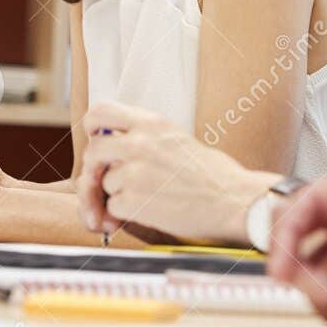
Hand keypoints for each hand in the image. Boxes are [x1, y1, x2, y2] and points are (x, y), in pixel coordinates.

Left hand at [76, 102, 269, 242]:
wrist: (234, 200)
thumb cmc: (213, 175)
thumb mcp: (176, 140)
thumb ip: (143, 139)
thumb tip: (111, 156)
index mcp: (152, 123)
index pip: (101, 111)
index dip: (91, 127)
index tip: (95, 139)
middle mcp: (140, 143)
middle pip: (93, 151)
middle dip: (93, 171)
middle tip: (102, 184)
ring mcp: (135, 172)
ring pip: (104, 184)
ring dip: (117, 195)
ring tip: (146, 199)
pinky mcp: (135, 200)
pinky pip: (114, 207)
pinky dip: (124, 215)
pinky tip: (148, 212)